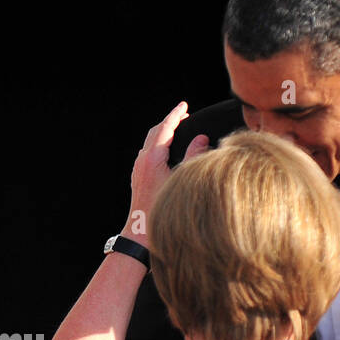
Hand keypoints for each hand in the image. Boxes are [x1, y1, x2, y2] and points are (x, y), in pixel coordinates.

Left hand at [126, 103, 208, 234]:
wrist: (140, 234)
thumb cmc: (163, 212)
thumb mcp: (182, 181)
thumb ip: (193, 157)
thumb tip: (201, 138)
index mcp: (152, 159)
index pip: (165, 128)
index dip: (176, 115)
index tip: (184, 105)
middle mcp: (142, 162)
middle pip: (155, 133)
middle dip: (169, 122)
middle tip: (183, 116)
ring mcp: (138, 171)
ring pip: (149, 144)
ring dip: (162, 134)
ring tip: (177, 131)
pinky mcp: (138, 179)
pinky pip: (147, 155)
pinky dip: (157, 146)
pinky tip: (166, 153)